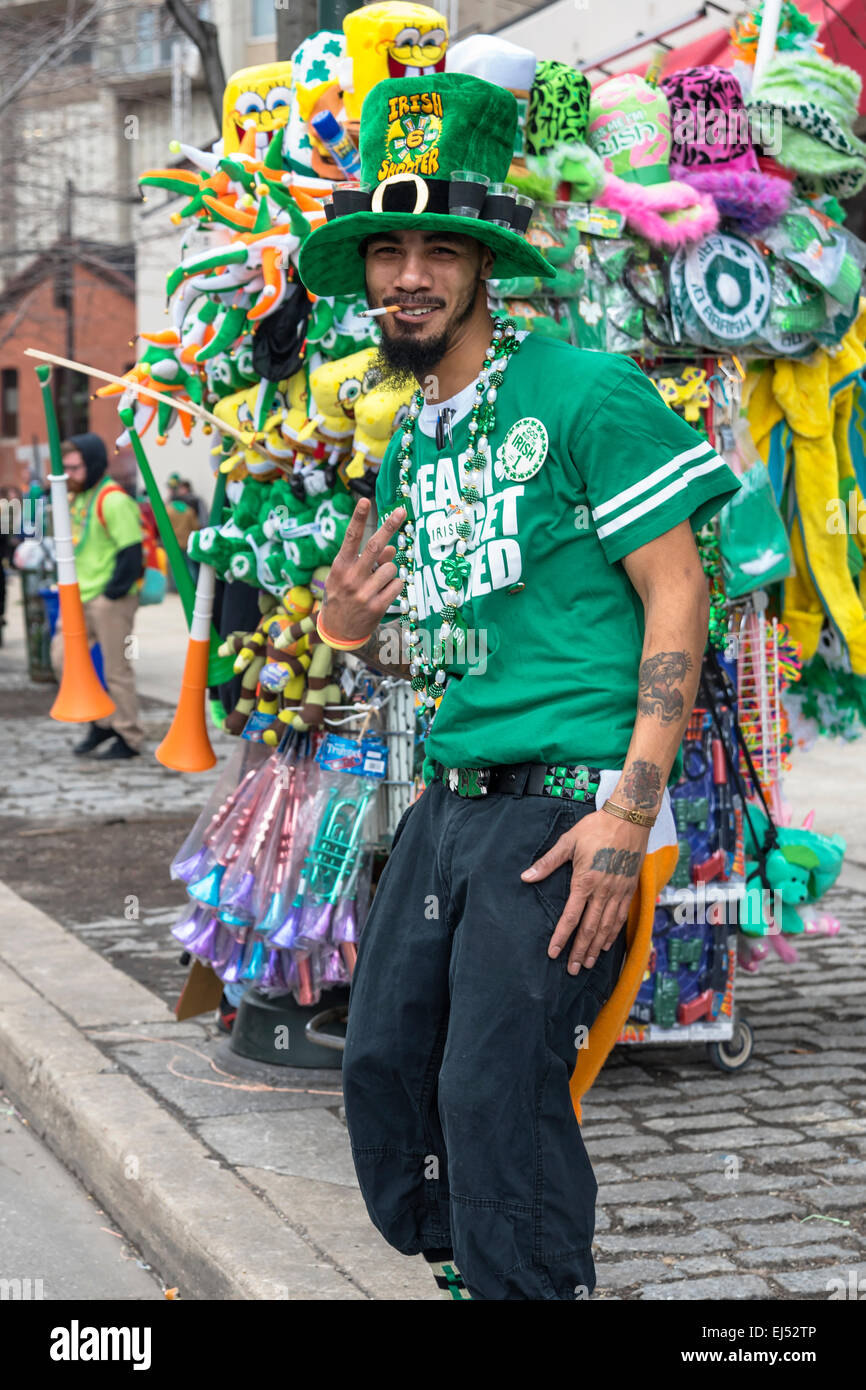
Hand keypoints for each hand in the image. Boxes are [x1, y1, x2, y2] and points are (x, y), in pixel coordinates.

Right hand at [320, 498, 406, 641]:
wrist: (337, 630)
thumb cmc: (342, 596)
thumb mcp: (346, 576)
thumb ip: (366, 561)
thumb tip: (391, 549)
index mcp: (341, 566)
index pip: (350, 538)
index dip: (358, 518)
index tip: (364, 500)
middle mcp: (352, 577)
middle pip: (375, 546)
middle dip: (389, 526)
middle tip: (401, 511)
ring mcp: (364, 593)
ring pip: (391, 568)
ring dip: (389, 571)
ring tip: (377, 582)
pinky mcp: (377, 607)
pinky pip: (397, 585)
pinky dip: (394, 585)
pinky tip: (383, 593)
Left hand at [521, 811, 648, 973]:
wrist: (629, 819)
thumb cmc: (596, 828)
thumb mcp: (568, 841)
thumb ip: (548, 862)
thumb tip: (526, 877)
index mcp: (585, 881)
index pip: (571, 917)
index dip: (561, 937)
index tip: (554, 953)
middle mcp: (603, 891)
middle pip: (590, 929)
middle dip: (579, 951)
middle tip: (571, 969)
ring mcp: (618, 892)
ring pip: (606, 927)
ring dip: (596, 948)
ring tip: (587, 963)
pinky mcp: (629, 889)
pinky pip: (621, 917)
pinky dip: (613, 934)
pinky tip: (606, 944)